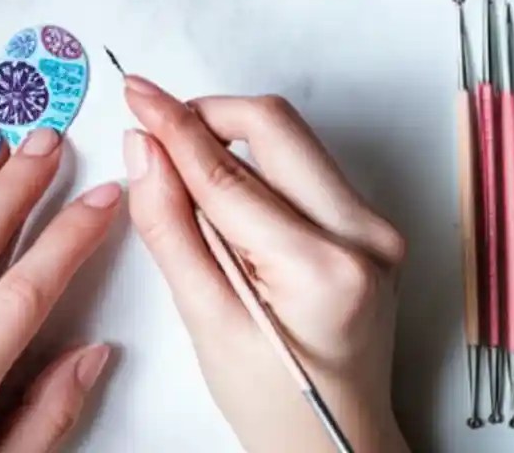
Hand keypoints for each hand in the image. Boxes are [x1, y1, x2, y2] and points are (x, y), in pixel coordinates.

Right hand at [121, 77, 409, 452]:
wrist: (336, 442)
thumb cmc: (274, 402)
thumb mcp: (207, 322)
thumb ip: (171, 229)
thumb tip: (145, 153)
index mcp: (322, 268)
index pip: (229, 174)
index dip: (174, 127)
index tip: (138, 94)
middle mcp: (364, 236)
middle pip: (276, 126)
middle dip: (209, 117)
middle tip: (159, 129)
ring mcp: (375, 228)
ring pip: (291, 141)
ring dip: (231, 143)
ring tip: (189, 183)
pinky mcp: (371, 225)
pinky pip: (304, 168)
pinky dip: (257, 170)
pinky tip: (229, 209)